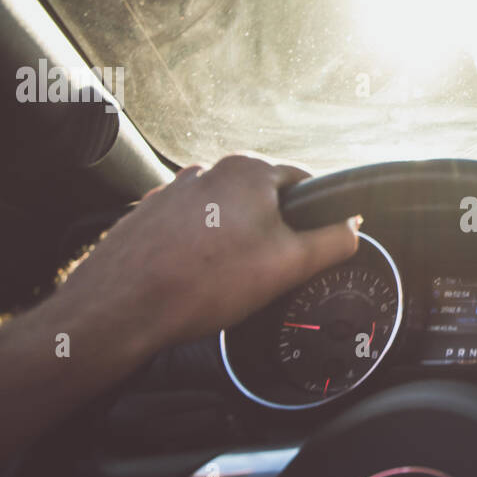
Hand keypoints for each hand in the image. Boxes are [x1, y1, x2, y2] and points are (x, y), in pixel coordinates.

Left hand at [50, 155, 359, 356]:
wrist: (122, 307)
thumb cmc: (202, 283)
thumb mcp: (290, 265)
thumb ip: (333, 241)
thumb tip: (353, 228)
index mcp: (248, 169)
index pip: (305, 183)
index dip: (315, 219)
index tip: (309, 250)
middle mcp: (209, 170)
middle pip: (263, 202)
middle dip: (270, 237)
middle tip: (265, 275)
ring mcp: (173, 191)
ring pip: (226, 218)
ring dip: (234, 245)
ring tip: (226, 283)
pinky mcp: (150, 217)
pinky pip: (192, 232)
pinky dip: (200, 253)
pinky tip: (197, 281)